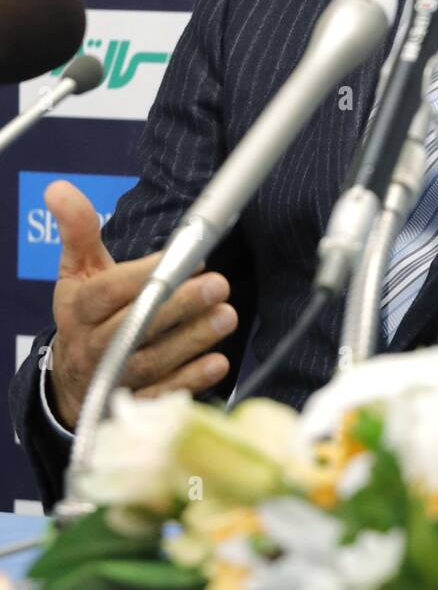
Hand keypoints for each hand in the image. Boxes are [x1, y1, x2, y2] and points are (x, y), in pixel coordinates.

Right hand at [45, 179, 237, 430]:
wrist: (73, 379)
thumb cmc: (86, 314)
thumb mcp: (78, 271)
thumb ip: (78, 230)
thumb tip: (59, 188)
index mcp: (80, 308)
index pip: (109, 290)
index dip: (145, 273)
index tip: (182, 257)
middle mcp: (94, 345)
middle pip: (134, 326)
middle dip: (178, 305)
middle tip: (218, 285)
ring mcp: (114, 376)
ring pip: (153, 360)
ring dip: (193, 339)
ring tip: (227, 316)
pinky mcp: (134, 402)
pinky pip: (161, 394)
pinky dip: (190, 380)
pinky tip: (218, 363)